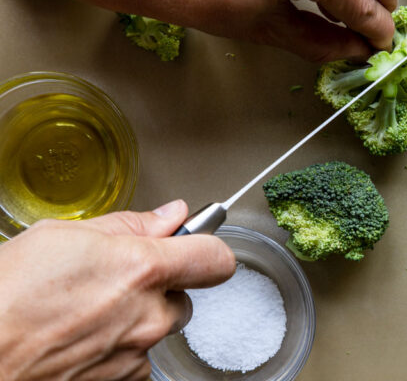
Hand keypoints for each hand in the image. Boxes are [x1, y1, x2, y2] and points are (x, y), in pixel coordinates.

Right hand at [0, 200, 235, 380]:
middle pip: (184, 297)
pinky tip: (82, 340)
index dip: (206, 249)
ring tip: (88, 313)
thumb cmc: (5, 297)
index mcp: (143, 269)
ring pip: (159, 329)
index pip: (216, 258)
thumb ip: (129, 225)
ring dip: (137, 321)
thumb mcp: (61, 236)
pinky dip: (119, 351)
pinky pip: (138, 359)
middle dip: (159, 289)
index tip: (194, 247)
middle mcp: (149, 316)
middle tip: (115, 283)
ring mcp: (136, 354)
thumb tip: (170, 215)